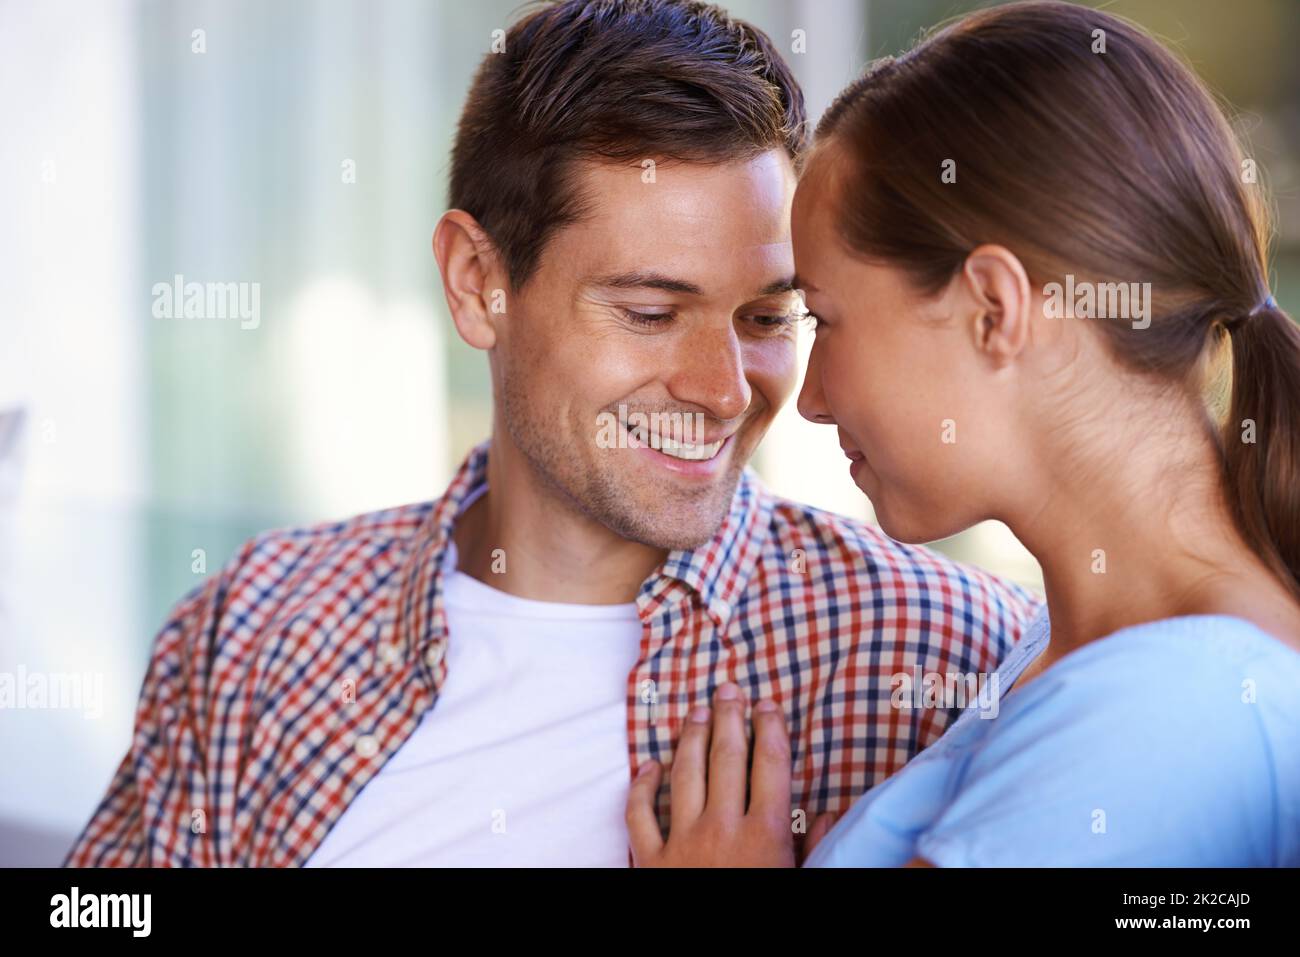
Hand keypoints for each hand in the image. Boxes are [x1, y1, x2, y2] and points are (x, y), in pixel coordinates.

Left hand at [626, 682, 836, 866]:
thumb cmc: (764, 913)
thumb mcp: (801, 885)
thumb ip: (817, 851)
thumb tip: (832, 814)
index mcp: (765, 835)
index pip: (770, 764)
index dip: (770, 728)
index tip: (769, 705)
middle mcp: (722, 829)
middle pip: (726, 756)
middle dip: (729, 716)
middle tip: (729, 688)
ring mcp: (682, 843)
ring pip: (683, 773)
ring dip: (690, 737)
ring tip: (697, 712)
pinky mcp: (651, 861)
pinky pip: (640, 812)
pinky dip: (643, 783)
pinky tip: (650, 764)